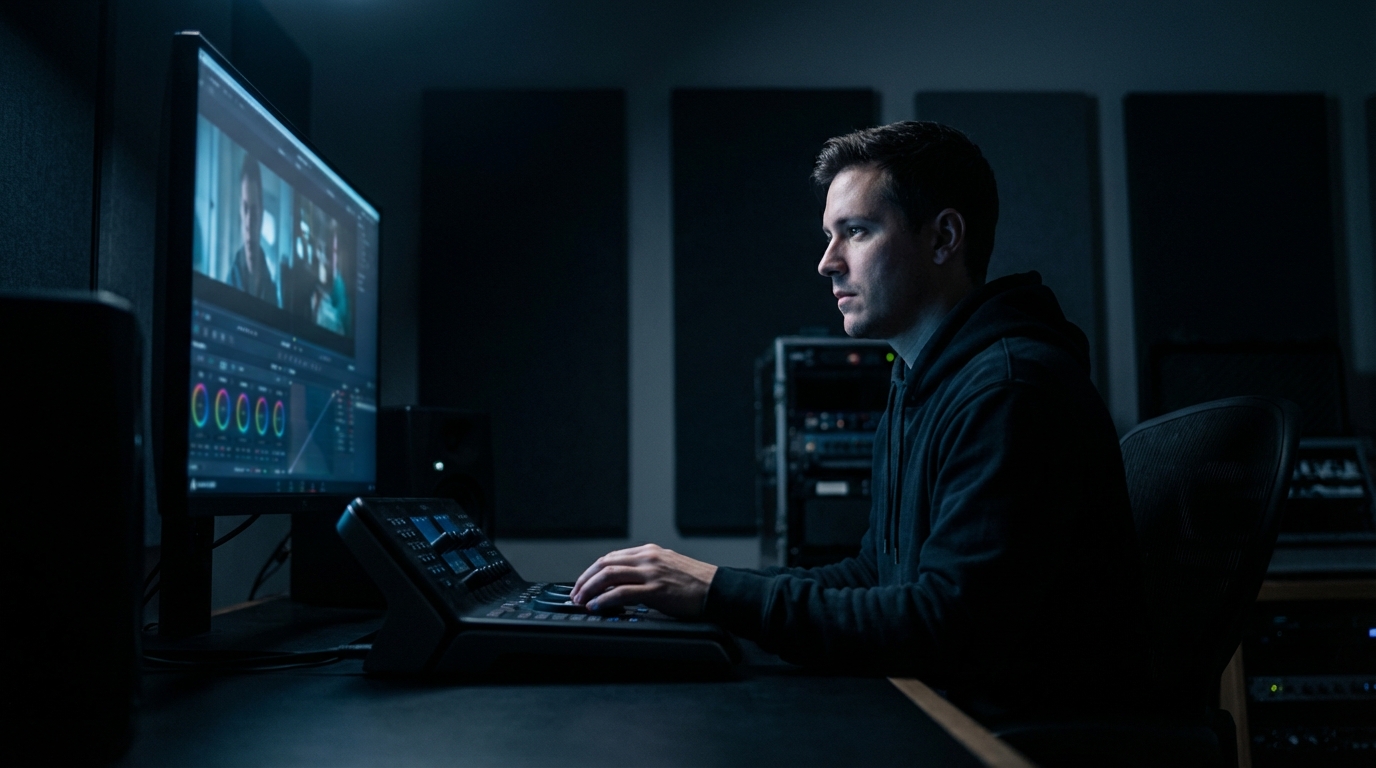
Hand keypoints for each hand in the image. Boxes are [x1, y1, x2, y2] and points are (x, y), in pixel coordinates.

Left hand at [570, 544, 717, 618]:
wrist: (718, 589)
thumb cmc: (697, 583)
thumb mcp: (668, 567)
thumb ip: (648, 570)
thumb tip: (625, 584)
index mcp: (650, 552)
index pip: (612, 557)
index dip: (593, 571)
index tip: (583, 583)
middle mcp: (648, 558)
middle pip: (605, 563)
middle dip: (585, 579)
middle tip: (575, 594)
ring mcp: (651, 572)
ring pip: (609, 575)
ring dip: (590, 588)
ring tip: (581, 600)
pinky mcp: (656, 589)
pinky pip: (622, 592)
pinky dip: (605, 599)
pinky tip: (596, 606)